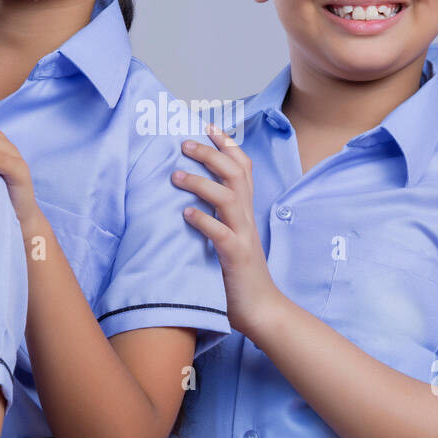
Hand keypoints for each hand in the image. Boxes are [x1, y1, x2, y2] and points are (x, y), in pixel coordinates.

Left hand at [173, 123, 285, 339]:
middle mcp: (247, 219)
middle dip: (211, 154)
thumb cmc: (239, 276)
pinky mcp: (237, 259)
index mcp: (245, 212)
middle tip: (184, 143)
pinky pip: (222, 235)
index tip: (207, 125)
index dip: (227, 144)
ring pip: (229, 198)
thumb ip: (218, 217)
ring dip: (202, 183)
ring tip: (176, 175)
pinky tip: (186, 214)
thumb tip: (189, 198)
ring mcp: (244, 238)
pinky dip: (204, 221)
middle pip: (235, 174)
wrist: (262, 312)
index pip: (242, 168)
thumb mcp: (230, 238)